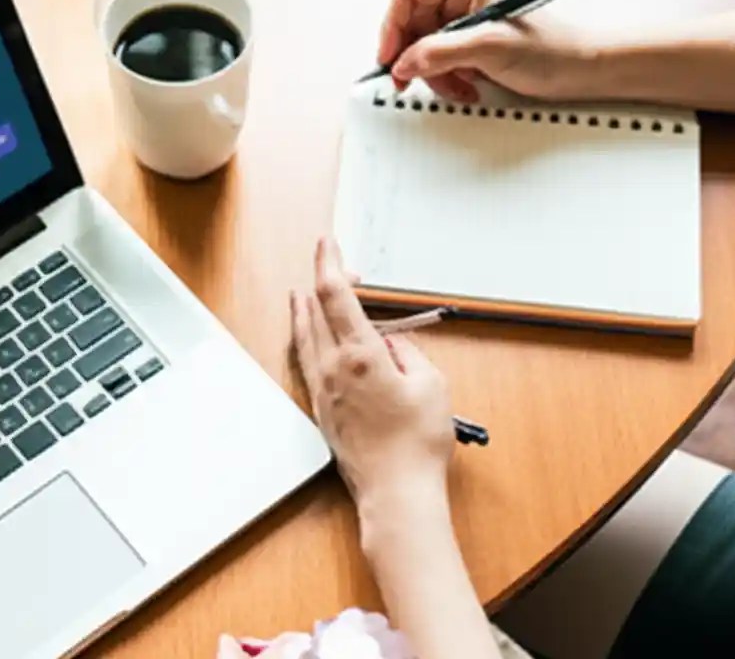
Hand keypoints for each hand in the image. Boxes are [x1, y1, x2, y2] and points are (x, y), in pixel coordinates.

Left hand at [290, 238, 453, 503]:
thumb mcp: (432, 384)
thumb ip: (409, 353)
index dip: (328, 263)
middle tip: (334, 267)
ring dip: (303, 310)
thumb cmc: (418, 442)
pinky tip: (307, 340)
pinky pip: (306, 363)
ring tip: (302, 293)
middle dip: (322, 283)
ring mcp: (323, 391)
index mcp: (360, 355)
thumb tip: (392, 343)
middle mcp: (333, 369)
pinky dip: (304, 340)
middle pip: (315, 312)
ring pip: (304, 338)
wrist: (395, 492)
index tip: (326, 242)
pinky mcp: (321, 410)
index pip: (335, 295)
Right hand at [378, 0, 595, 101]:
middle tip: (410, 81)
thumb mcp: (490, 48)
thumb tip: (404, 62)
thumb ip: (441, 52)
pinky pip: (439, 59)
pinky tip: (465, 87)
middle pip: (411, 22)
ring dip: (433, 73)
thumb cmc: (553, 49)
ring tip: (456, 87)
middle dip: (413, 56)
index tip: (390, 58)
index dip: (392, 28)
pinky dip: (446, 78)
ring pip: (423, 46)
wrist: (582, 70)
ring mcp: (466, 18)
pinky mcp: (470, 40)